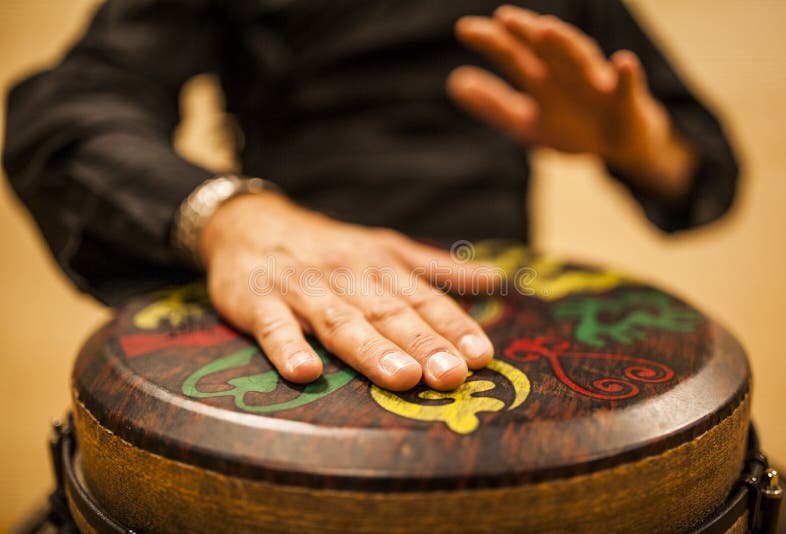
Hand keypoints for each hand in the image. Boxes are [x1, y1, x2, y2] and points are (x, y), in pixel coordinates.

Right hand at [200, 191, 497, 391]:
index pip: (422, 298)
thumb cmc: (327, 246)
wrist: (249, 223)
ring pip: (340, 320)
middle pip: (388, 312)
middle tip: (451, 374)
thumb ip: (435, 268)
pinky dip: (287, 347)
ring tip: (401, 377)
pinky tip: (305, 372)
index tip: (480, 356)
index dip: (453, 326)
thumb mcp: (384, 248)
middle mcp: (346, 276)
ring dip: (371, 348)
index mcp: (379, 265)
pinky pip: (274, 326)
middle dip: (422, 343)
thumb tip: (493, 277)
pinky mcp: (257, 301)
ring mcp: (301, 289)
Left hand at [448, 5, 695, 201]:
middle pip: (545, 49)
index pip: (514, 55)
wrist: (620, 145)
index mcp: (542, 79)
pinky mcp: (626, 102)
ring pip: (582, 60)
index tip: (465, 29)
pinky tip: (623, 61)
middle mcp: (568, 74)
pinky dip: (626, 75)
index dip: (492, 42)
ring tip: (546, 29)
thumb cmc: (572, 126)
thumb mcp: (526, 121)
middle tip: (505, 17)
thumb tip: (455, 83)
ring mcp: (598, 84)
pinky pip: (628, 87)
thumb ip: (494, 103)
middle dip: (526, 33)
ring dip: (566, 44)